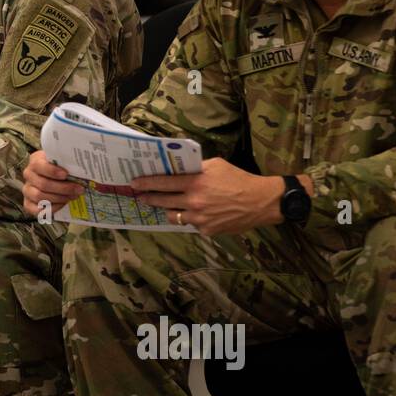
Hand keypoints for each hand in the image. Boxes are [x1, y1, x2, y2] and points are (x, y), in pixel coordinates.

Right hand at [22, 149, 84, 216]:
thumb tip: (82, 168)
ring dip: (59, 198)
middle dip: (63, 188)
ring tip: (73, 196)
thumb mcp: (62, 162)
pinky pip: (37, 210)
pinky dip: (51, 208)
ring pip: (40, 196)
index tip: (66, 174)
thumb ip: (68, 163)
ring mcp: (27, 190)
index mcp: (35, 161)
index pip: (39, 165)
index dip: (52, 171)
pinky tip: (63, 205)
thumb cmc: (60, 169)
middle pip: (43, 184)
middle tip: (78, 189)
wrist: (53, 179)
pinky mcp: (28, 204)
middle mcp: (28, 175)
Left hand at [131, 158, 285, 236]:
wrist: (261, 202)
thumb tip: (178, 169)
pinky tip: (196, 212)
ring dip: (169, 210)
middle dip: (149, 198)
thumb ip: (195, 167)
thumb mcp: (216, 165)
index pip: (164, 182)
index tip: (134, 183)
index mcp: (196, 183)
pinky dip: (191, 218)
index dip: (146, 183)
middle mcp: (195, 202)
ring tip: (166, 205)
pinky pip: (191, 224)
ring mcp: (200, 218)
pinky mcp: (207, 230)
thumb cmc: (238, 179)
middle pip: (163, 201)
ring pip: (174, 216)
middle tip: (140, 196)